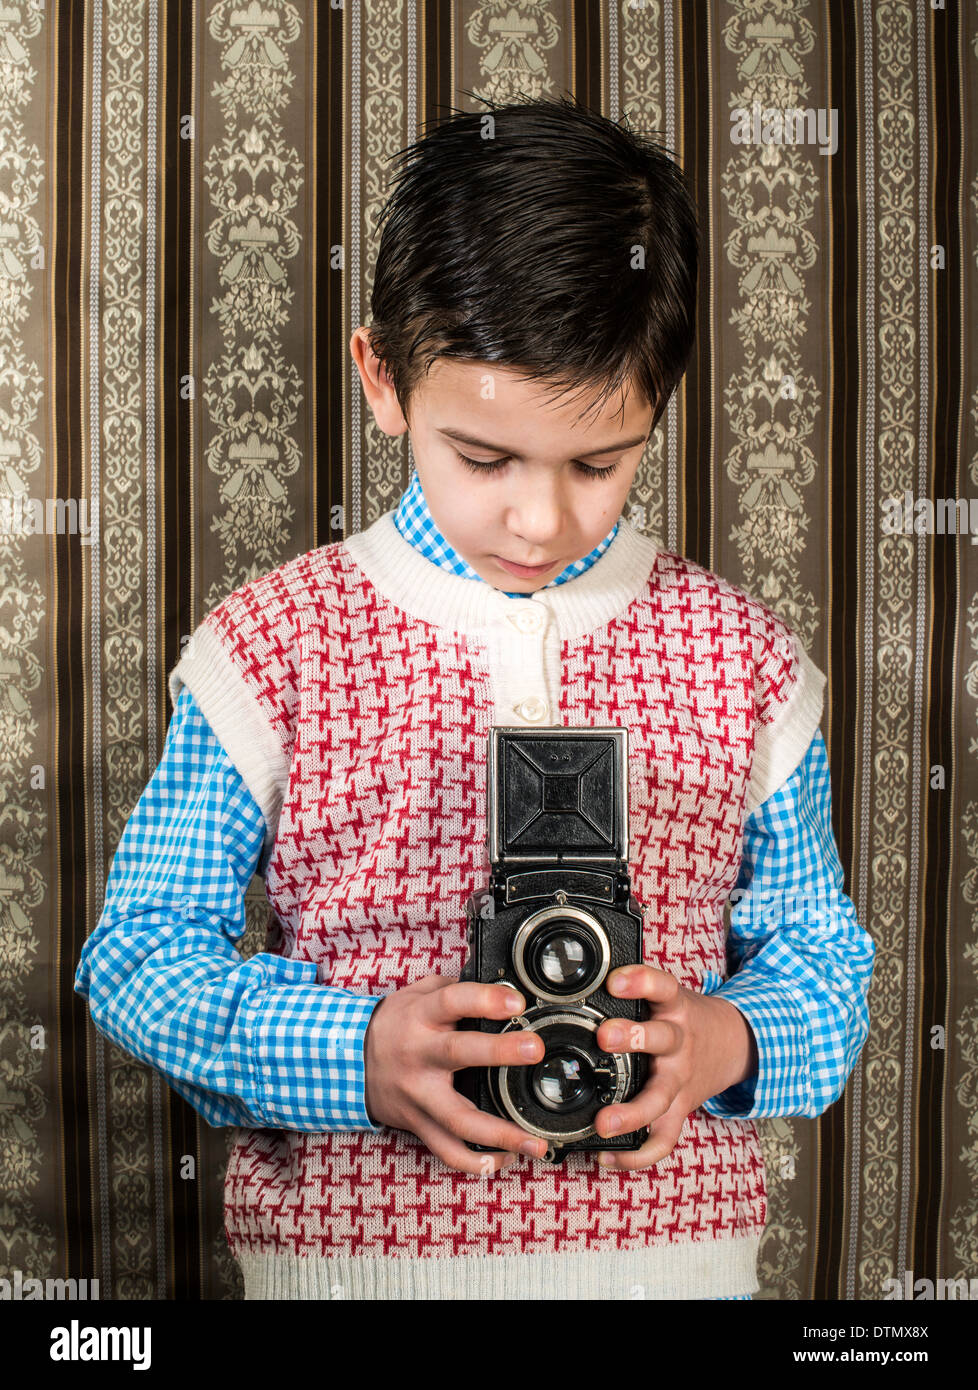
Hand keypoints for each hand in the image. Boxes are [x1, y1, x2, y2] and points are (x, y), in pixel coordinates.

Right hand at [362, 974, 550, 1174]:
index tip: (515, 1002)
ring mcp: (418, 1095)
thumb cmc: (393, 1024)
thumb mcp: (418, 993)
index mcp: (421, 1017)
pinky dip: (476, 1162)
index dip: (484, 999)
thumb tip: (501, 985)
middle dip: (499, 1051)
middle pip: (459, 1053)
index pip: (452, 1001)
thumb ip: (456, 987)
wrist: (348, 1061)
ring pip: (458, 1119)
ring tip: (534, 1141)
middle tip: (533, 1049)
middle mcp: (419, 1055)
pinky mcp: (418, 1124)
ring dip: (500, 1134)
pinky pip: (447, 1151)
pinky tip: (505, 1160)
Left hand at [592, 963, 757, 1171]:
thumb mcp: (666, 995)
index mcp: (674, 1008)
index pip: (662, 986)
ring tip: (604, 1123)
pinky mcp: (680, 1109)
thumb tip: (577, 977)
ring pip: (660, 1097)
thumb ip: (634, 990)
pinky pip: (664, 1139)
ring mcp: (680, 1079)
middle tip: (604, 1036)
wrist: (732, 1043)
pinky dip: (637, 1154)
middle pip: (661, 1039)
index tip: (615, 980)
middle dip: (633, 1036)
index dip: (641, 981)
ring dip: (633, 1112)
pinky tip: (606, 1156)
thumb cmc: (683, 1018)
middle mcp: (678, 1043)